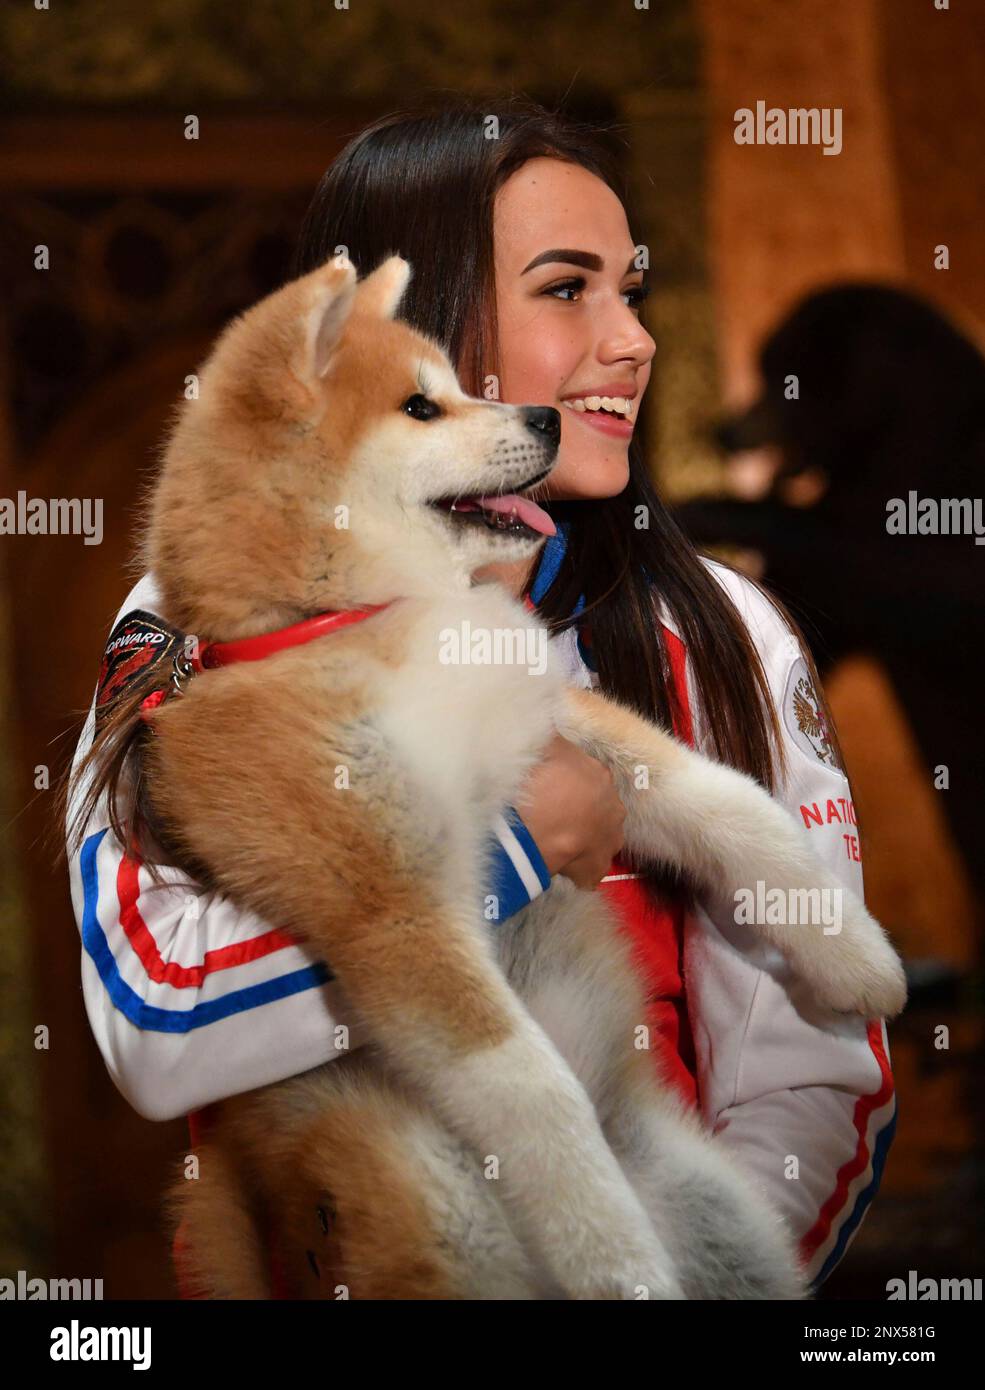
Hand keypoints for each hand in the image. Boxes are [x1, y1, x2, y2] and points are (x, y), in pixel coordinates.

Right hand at [513, 732, 625, 890]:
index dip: (570, 787)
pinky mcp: (595, 870)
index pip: (590, 780)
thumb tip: (551, 718)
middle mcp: (614, 808)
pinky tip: (557, 869)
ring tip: (553, 844)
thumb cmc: (540, 773)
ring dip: (580, 844)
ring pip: (598, 843)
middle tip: (550, 819)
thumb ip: (553, 737)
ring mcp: (608, 841)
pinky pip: (587, 874)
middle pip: (598, 812)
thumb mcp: (547, 743)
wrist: (536, 816)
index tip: (551, 792)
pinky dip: (574, 873)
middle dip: (579, 816)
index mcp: (601, 776)